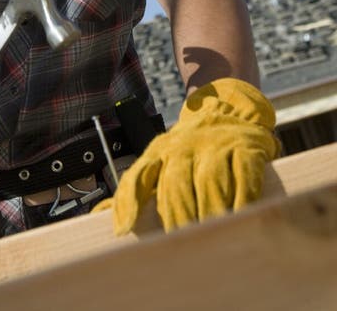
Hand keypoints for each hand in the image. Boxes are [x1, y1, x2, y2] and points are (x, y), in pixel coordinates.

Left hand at [106, 78, 280, 232]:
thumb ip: (138, 187)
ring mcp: (216, 146)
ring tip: (211, 241)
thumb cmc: (192, 146)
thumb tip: (112, 221)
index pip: (139, 176)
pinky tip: (241, 218)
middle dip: (178, 220)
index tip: (124, 230)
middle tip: (182, 249)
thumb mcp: (161, 158)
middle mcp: (185, 146)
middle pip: (177, 187)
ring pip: (210, 183)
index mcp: (160, 150)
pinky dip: (242, 200)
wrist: (228, 109)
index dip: (129, 202)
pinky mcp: (246, 148)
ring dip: (210, 214)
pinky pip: (243, 177)